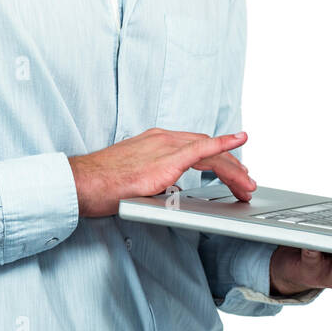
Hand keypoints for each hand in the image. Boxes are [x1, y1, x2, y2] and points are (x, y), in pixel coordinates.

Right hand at [68, 128, 255, 217]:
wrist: (84, 183)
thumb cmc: (102, 184)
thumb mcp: (134, 178)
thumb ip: (154, 178)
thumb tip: (168, 190)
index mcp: (155, 142)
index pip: (195, 147)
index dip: (217, 158)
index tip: (232, 171)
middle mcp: (163, 139)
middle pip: (208, 150)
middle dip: (231, 167)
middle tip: (246, 184)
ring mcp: (165, 147)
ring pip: (210, 153)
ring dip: (233, 169)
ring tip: (246, 185)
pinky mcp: (166, 159)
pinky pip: (202, 148)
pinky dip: (223, 144)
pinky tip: (239, 141)